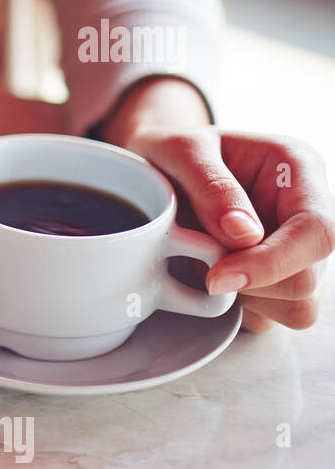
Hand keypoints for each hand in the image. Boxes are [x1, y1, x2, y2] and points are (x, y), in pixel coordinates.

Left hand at [104, 78, 334, 332]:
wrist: (150, 168)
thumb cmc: (168, 151)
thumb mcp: (179, 151)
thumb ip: (212, 187)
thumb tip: (245, 235)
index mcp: (299, 169)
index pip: (317, 231)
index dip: (271, 263)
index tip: (215, 277)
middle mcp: (306, 211)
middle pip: (309, 277)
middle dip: (250, 284)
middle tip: (197, 263)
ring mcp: (295, 249)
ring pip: (296, 305)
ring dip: (243, 298)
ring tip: (201, 263)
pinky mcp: (275, 279)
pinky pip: (269, 317)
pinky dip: (235, 309)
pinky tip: (207, 277)